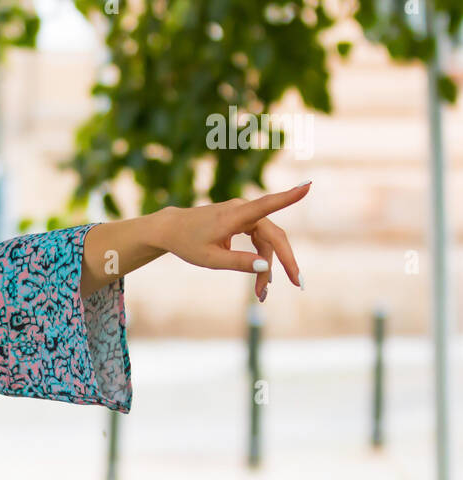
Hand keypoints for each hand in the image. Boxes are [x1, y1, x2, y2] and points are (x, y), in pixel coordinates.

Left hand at [160, 182, 310, 300]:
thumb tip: (266, 267)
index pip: (266, 205)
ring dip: (267, 266)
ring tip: (262, 292)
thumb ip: (238, 262)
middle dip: (284, 261)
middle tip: (298, 284)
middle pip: (273, 237)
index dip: (288, 197)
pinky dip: (261, 259)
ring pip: (267, 242)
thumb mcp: (210, 259)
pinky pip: (259, 240)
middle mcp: (242, 210)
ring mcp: (243, 214)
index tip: (307, 186)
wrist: (171, 229)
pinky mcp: (242, 220)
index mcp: (233, 216)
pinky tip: (262, 279)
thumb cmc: (188, 243)